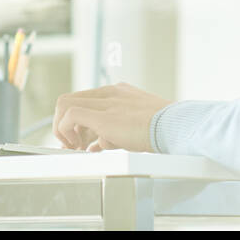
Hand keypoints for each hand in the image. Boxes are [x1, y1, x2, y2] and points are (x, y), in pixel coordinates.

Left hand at [53, 82, 172, 152]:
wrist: (175, 126)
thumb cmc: (162, 129)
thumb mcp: (135, 124)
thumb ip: (115, 130)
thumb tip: (98, 144)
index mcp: (118, 92)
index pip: (84, 100)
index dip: (76, 121)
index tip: (79, 139)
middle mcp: (109, 92)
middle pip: (70, 99)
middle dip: (65, 124)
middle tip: (74, 145)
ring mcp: (106, 102)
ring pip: (65, 104)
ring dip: (63, 128)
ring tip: (75, 147)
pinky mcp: (103, 115)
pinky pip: (70, 115)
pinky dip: (66, 130)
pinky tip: (79, 146)